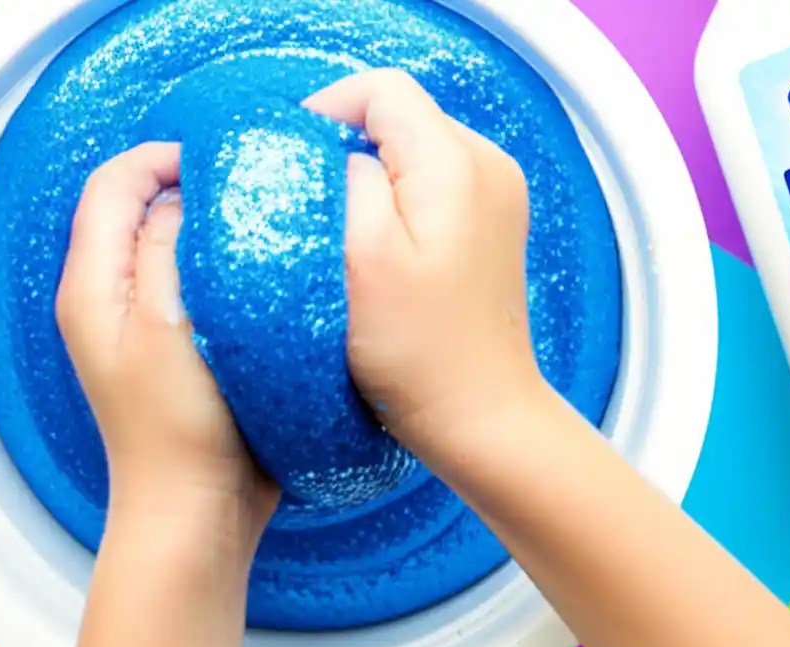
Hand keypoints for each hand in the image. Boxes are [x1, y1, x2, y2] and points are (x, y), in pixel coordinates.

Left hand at [56, 142, 278, 558]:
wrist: (197, 512)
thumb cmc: (180, 427)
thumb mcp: (167, 324)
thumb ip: (169, 248)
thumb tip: (187, 196)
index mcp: (92, 286)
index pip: (112, 184)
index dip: (162, 159)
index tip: (224, 166)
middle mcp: (111, 298)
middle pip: (143, 210)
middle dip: (194, 189)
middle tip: (254, 194)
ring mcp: (148, 324)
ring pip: (178, 246)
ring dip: (218, 231)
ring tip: (267, 229)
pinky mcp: (185, 347)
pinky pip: (203, 283)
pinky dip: (231, 268)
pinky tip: (268, 278)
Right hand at [304, 69, 549, 465]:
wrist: (479, 413)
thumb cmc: (415, 348)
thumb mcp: (360, 256)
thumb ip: (342, 180)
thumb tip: (331, 145)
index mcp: (456, 162)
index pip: (381, 90)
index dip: (326, 111)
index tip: (292, 163)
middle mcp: (488, 164)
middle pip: (399, 115)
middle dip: (347, 146)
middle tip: (312, 204)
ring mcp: (497, 193)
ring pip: (413, 148)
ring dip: (371, 175)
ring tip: (344, 231)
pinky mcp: (492, 222)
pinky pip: (432, 182)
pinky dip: (398, 199)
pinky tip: (380, 248)